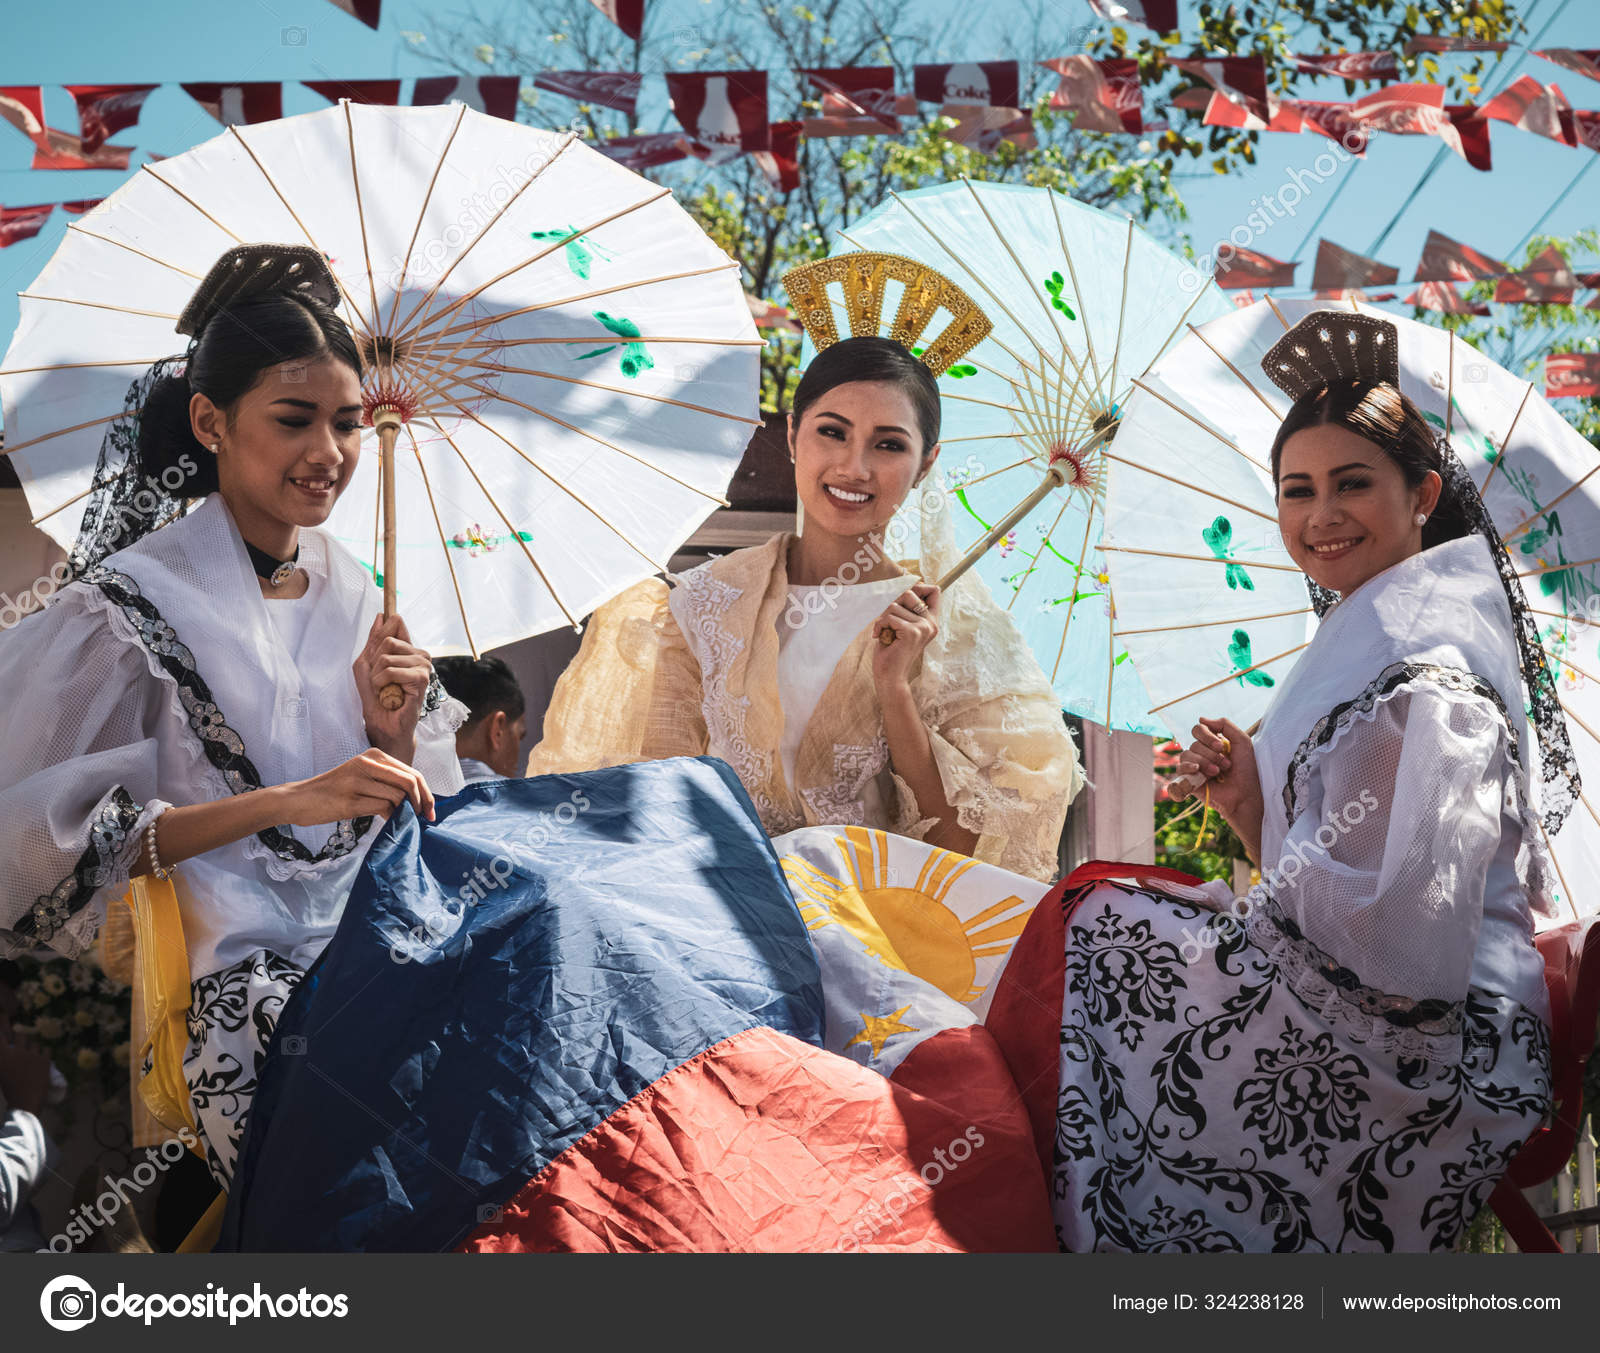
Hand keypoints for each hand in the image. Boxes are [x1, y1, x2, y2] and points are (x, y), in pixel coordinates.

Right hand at [0, 1017, 51, 1115]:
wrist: (25, 1101)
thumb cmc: (11, 1088)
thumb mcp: (3, 1071)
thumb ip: (6, 1057)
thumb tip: (10, 1047)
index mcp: (2, 1057)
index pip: (1, 1036)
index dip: (3, 1024)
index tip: (4, 1014)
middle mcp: (15, 1052)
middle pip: (20, 1034)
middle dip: (21, 1040)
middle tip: (22, 1050)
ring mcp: (31, 1055)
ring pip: (34, 1043)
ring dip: (33, 1049)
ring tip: (30, 1062)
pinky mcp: (45, 1059)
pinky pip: (46, 1049)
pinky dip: (44, 1055)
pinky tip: (40, 1063)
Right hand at [278, 747, 435, 825]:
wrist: (299, 799)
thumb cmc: (333, 791)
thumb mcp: (361, 776)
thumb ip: (386, 781)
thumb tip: (418, 799)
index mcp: (373, 755)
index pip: (412, 773)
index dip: (426, 793)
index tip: (430, 811)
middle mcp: (367, 764)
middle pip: (410, 782)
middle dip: (423, 803)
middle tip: (425, 818)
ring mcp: (357, 781)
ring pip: (398, 797)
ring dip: (404, 813)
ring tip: (400, 820)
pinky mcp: (350, 800)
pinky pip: (383, 808)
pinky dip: (391, 818)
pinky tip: (386, 822)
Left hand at [355, 614, 432, 759]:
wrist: (384, 725)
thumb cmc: (377, 698)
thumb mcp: (367, 664)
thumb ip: (374, 640)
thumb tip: (381, 615)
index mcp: (409, 649)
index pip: (395, 623)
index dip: (381, 632)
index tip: (377, 649)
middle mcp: (420, 654)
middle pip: (387, 640)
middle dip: (374, 663)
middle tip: (379, 682)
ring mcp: (423, 666)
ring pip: (386, 657)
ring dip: (376, 677)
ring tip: (384, 690)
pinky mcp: (422, 678)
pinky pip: (391, 670)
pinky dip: (382, 684)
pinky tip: (388, 695)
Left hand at [872, 582, 939, 692]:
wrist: (890, 677)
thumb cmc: (891, 651)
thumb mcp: (900, 626)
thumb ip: (905, 609)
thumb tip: (903, 585)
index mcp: (931, 621)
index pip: (934, 590)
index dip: (918, 587)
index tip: (902, 599)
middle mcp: (931, 623)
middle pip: (910, 593)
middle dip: (892, 604)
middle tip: (887, 622)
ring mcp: (923, 627)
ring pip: (895, 605)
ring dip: (883, 618)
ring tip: (884, 633)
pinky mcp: (912, 632)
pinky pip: (889, 616)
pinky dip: (880, 625)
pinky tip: (880, 637)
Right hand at [1176, 717, 1261, 825]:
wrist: (1245, 793)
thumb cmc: (1247, 770)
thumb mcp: (1242, 741)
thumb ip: (1224, 724)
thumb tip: (1201, 719)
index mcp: (1212, 744)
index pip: (1198, 730)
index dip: (1207, 735)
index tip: (1221, 746)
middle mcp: (1202, 754)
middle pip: (1194, 743)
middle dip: (1211, 754)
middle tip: (1226, 765)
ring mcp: (1194, 767)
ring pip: (1187, 754)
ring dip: (1205, 762)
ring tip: (1217, 773)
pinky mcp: (1189, 780)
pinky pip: (1180, 768)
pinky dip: (1189, 767)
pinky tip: (1200, 772)